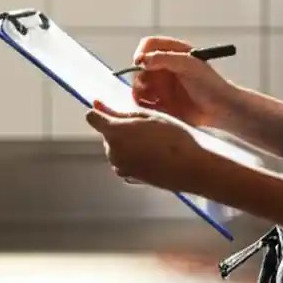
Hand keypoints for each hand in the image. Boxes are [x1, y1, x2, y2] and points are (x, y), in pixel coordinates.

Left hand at [85, 100, 212, 193]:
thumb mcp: (148, 116)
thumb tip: (98, 105)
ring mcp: (120, 166)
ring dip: (127, 144)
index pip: (92, 117)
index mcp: (114, 132)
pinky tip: (152, 154)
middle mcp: (112, 151)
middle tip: (145, 127)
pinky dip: (133, 157)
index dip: (101, 112)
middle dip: (119, 129)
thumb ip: (119, 112)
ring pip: (116, 148)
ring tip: (152, 141)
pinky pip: (124, 162)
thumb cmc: (173, 138)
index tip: (110, 110)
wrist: (190, 167)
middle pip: (106, 134)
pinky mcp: (129, 177)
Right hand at [129, 36, 234, 128]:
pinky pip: (143, 101)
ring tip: (152, 99)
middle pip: (139, 66)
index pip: (148, 44)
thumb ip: (164, 59)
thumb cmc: (209, 83)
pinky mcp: (160, 102)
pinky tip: (156, 107)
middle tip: (146, 87)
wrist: (220, 110)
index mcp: (173, 51)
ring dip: (140, 91)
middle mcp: (164, 67)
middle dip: (139, 76)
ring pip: (138, 85)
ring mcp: (161, 84)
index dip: (141, 52)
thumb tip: (141, 60)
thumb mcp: (188, 65)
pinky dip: (144, 104)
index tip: (139, 64)